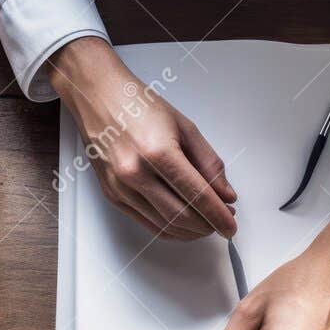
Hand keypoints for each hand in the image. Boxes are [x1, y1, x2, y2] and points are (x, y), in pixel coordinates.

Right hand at [49, 37, 235, 239]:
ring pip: (165, 226)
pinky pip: (147, 224)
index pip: (197, 196)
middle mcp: (135, 173)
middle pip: (181, 216)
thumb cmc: (140, 106)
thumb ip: (209, 163)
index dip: (218, 216)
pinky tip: (184, 224)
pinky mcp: (112, 195)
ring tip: (206, 221)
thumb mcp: (185, 127)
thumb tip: (226, 195)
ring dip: (191, 230)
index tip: (231, 226)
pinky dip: (170, 229)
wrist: (98, 98)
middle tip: (223, 220)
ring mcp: (121, 187)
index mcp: (158, 152)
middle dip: (208, 224)